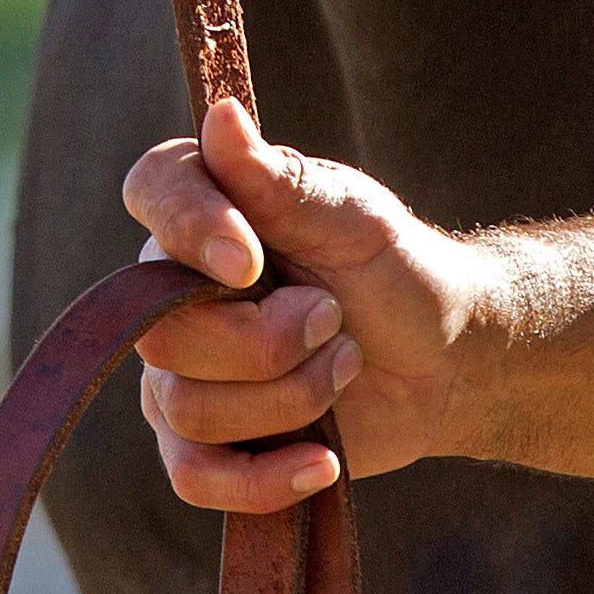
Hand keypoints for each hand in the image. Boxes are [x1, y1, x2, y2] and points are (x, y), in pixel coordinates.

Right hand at [123, 98, 500, 510]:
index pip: (151, 190)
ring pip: (189, 407)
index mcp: (208, 209)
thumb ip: (279, 181)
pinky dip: (266, 476)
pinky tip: (320, 460)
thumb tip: (219, 115)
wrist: (441, 356)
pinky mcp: (204, 444)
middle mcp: (174, 290)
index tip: (251, 259)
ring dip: (292, 395)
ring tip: (344, 363)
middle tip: (335, 317)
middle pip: (166, 333)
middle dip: (271, 339)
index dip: (188, 226)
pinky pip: (195, 478)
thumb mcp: (352, 216)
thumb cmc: (393, 266)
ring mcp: (181, 373)